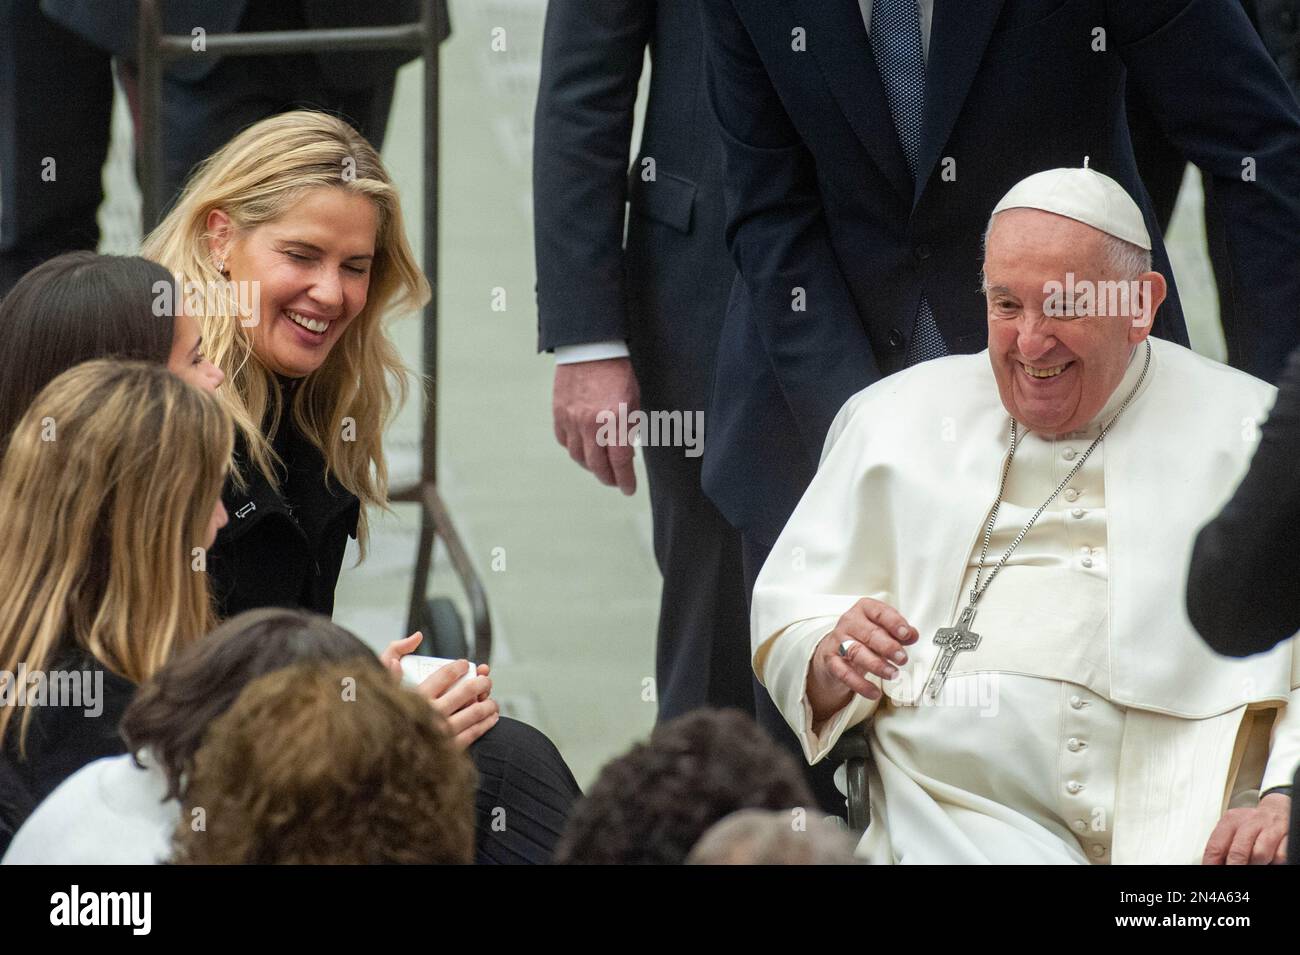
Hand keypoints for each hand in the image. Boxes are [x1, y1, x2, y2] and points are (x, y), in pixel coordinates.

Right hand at [379, 633, 499, 747]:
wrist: (383, 751)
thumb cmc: (381, 711)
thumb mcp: (378, 678)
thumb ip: (394, 652)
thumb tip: (417, 637)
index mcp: (416, 696)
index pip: (445, 675)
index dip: (459, 667)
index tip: (464, 664)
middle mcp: (430, 714)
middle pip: (465, 692)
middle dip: (481, 683)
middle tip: (485, 679)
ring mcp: (441, 733)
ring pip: (474, 713)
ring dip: (488, 704)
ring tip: (491, 699)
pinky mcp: (448, 749)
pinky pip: (473, 733)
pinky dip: (486, 723)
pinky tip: (491, 716)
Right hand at [552, 357, 639, 494]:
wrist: (590, 347)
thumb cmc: (618, 372)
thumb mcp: (633, 401)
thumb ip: (629, 429)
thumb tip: (626, 454)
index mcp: (614, 420)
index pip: (620, 462)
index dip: (625, 480)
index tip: (629, 488)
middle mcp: (591, 424)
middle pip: (597, 465)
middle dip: (608, 478)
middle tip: (615, 481)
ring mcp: (571, 419)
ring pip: (578, 456)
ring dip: (590, 466)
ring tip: (599, 466)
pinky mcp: (558, 413)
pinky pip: (564, 441)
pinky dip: (574, 449)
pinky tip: (583, 449)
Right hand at [807, 598, 918, 724]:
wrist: (835, 648)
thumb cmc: (863, 636)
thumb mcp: (883, 630)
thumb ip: (899, 633)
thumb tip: (912, 635)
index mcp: (864, 610)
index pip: (880, 612)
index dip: (894, 623)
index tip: (906, 634)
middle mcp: (849, 622)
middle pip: (869, 634)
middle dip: (888, 647)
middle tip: (902, 658)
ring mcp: (838, 641)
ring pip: (857, 652)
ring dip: (877, 665)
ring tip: (892, 674)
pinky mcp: (831, 661)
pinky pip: (845, 673)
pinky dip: (860, 684)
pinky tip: (874, 692)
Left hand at [1202, 792, 1290, 863]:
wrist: (1277, 810)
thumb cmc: (1252, 823)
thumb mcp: (1232, 828)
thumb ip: (1222, 845)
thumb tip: (1215, 862)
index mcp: (1230, 820)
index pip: (1215, 846)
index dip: (1211, 862)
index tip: (1211, 869)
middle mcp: (1249, 823)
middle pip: (1238, 852)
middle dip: (1234, 866)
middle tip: (1233, 871)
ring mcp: (1268, 830)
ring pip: (1259, 855)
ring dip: (1256, 863)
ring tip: (1255, 862)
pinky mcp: (1286, 837)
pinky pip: (1279, 856)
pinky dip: (1274, 860)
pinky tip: (1271, 856)